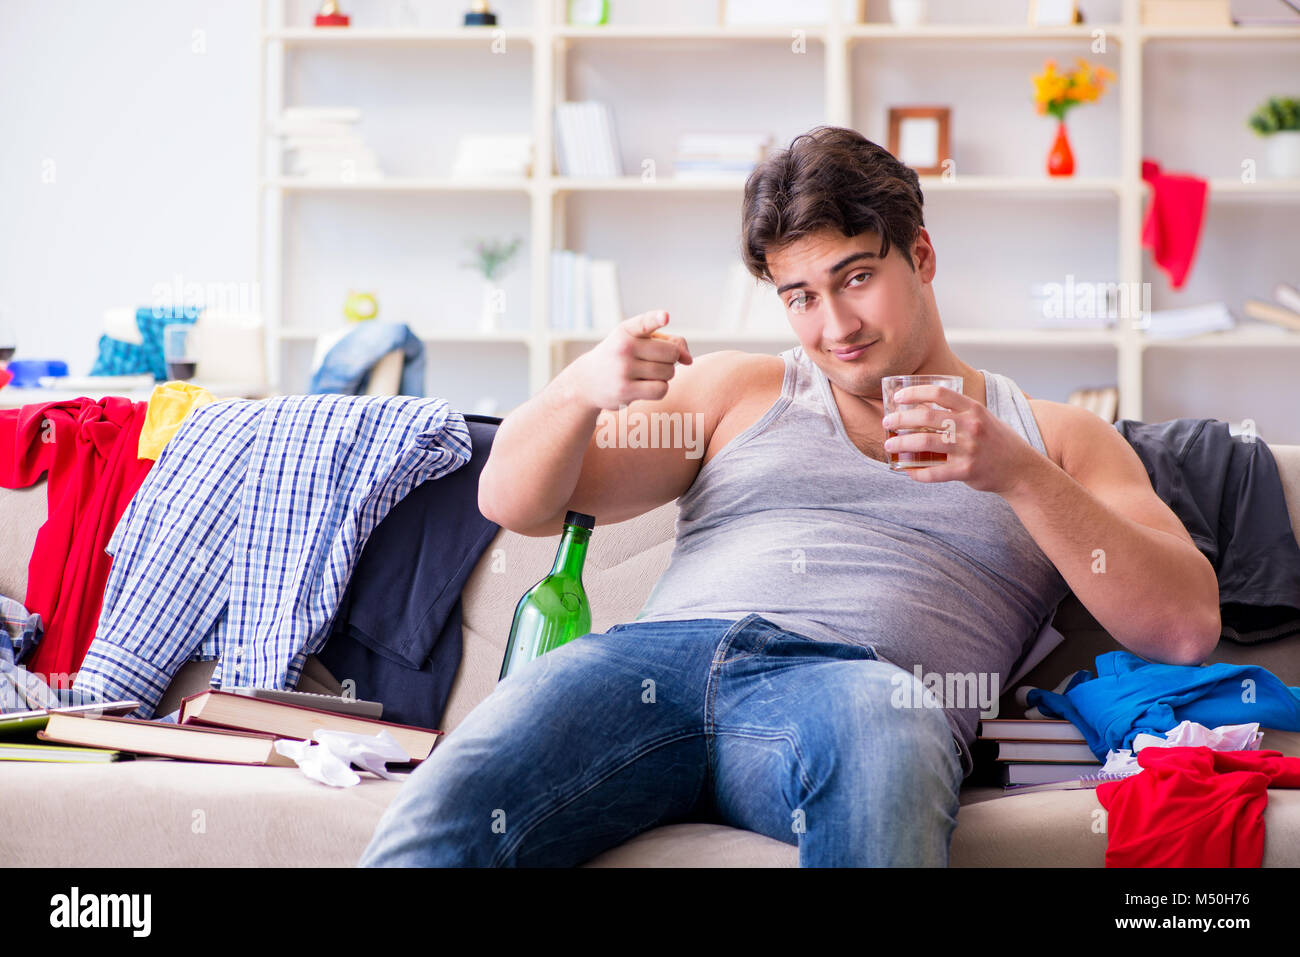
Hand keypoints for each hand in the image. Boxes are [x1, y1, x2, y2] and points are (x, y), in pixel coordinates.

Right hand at [563, 311, 692, 411]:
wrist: (588, 381)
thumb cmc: (621, 357)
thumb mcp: (637, 341)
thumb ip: (668, 341)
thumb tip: (689, 360)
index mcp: (626, 330)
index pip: (644, 322)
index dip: (656, 318)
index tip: (665, 317)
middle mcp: (623, 348)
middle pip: (671, 353)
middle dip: (671, 358)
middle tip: (655, 361)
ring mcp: (623, 369)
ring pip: (668, 372)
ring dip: (665, 375)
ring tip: (647, 373)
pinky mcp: (625, 390)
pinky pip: (661, 389)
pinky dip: (660, 388)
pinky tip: (646, 386)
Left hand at [880, 384, 1037, 495]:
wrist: (1021, 469)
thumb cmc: (997, 441)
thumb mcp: (982, 418)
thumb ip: (958, 412)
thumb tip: (923, 407)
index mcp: (973, 409)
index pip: (938, 393)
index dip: (914, 393)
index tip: (898, 397)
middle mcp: (971, 426)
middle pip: (926, 417)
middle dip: (900, 419)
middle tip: (887, 422)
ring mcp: (969, 449)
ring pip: (925, 442)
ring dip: (902, 443)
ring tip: (890, 445)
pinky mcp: (967, 471)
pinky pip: (934, 472)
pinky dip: (917, 473)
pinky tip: (908, 471)